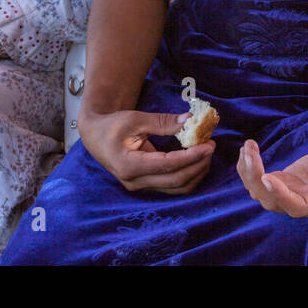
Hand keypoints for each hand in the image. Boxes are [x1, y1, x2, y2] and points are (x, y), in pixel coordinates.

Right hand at [79, 108, 214, 194]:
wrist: (96, 137)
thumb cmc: (112, 126)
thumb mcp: (135, 119)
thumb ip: (163, 122)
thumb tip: (190, 120)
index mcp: (127, 165)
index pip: (166, 165)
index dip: (190, 157)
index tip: (208, 145)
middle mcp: (134, 181)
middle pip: (175, 181)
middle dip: (197, 164)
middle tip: (211, 145)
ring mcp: (140, 186)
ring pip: (176, 188)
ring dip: (196, 172)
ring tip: (206, 153)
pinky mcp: (147, 185)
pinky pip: (173, 186)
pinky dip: (188, 175)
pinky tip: (196, 160)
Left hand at [236, 137, 307, 217]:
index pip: (296, 207)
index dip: (280, 195)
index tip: (267, 176)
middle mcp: (302, 201)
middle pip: (271, 200)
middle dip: (256, 177)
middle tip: (250, 150)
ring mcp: (291, 192)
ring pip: (261, 192)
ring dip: (249, 171)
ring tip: (248, 146)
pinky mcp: (284, 181)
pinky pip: (260, 181)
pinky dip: (249, 167)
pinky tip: (247, 149)